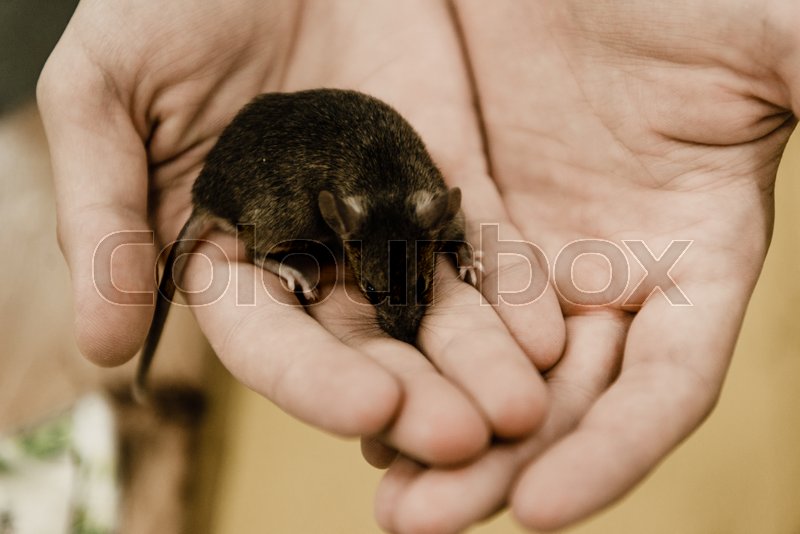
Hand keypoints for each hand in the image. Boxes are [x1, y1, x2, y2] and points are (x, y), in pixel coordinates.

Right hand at [37, 0, 555, 464]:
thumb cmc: (166, 2)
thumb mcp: (106, 93)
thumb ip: (103, 214)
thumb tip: (99, 347)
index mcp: (224, 251)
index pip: (270, 341)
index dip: (315, 380)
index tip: (372, 410)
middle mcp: (307, 253)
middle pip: (365, 343)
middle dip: (417, 393)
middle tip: (469, 437)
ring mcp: (380, 217)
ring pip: (433, 306)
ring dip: (480, 360)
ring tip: (527, 408)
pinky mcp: (438, 174)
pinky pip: (480, 239)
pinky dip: (513, 286)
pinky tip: (550, 334)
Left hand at [374, 0, 796, 530]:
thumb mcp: (765, 35)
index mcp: (695, 258)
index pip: (661, 387)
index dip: (610, 453)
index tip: (540, 515)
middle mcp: (609, 277)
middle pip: (557, 399)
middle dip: (493, 464)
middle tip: (416, 521)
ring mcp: (530, 256)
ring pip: (484, 368)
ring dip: (430, 430)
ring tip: (380, 492)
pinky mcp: (460, 222)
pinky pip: (427, 306)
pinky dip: (396, 357)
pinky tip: (353, 403)